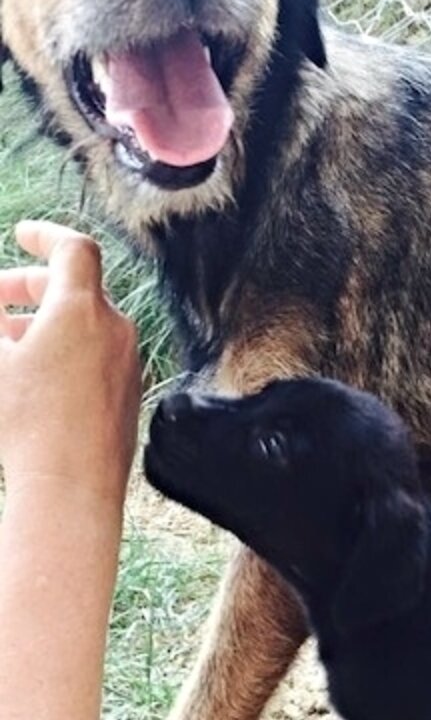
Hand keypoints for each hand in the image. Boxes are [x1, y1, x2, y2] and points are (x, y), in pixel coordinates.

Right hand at [0, 221, 141, 502]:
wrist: (73, 485)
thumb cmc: (24, 422)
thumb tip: (0, 319)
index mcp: (83, 310)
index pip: (75, 249)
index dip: (47, 235)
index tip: (22, 235)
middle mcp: (115, 328)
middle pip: (75, 287)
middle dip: (28, 285)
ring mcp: (127, 359)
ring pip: (84, 322)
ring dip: (43, 319)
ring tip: (4, 338)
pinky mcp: (129, 388)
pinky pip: (97, 352)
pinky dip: (64, 347)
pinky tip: (33, 370)